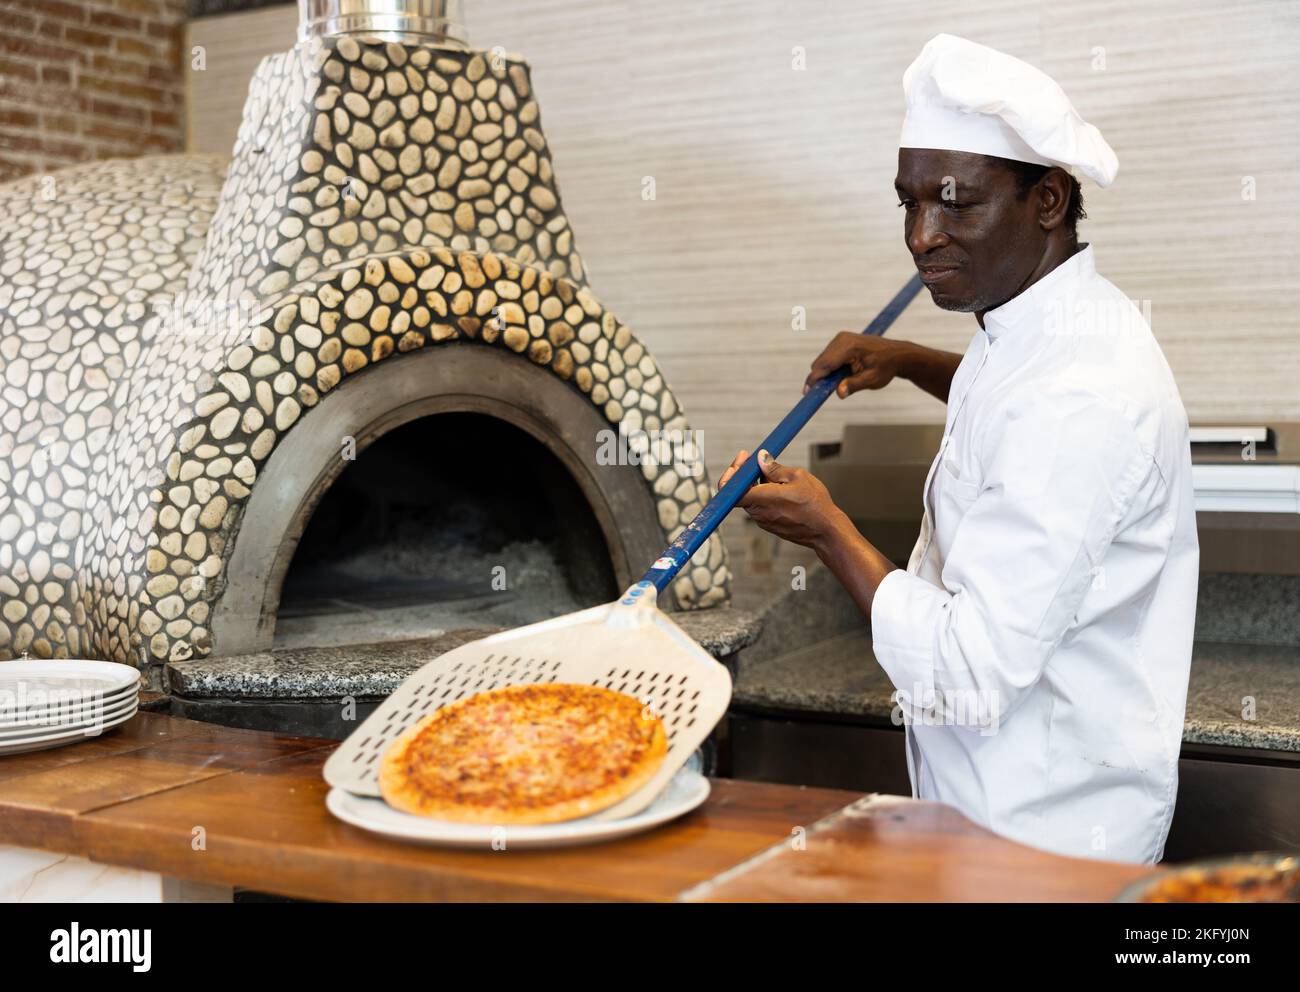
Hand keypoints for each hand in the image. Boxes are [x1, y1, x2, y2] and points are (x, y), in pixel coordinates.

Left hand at [718, 449, 844, 551]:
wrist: (827, 531)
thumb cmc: (815, 505)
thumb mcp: (797, 477)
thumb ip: (774, 468)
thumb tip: (761, 458)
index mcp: (762, 499)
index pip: (730, 489)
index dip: (732, 472)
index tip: (742, 459)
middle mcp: (759, 513)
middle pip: (740, 491)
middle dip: (746, 474)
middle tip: (758, 461)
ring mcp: (763, 521)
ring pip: (752, 498)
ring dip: (758, 485)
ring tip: (777, 476)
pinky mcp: (769, 525)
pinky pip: (761, 507)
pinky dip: (765, 496)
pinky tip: (781, 489)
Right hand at [803, 333, 910, 398]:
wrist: (897, 354)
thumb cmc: (886, 367)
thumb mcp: (872, 380)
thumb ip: (855, 385)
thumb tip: (839, 393)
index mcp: (850, 347)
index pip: (824, 365)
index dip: (814, 380)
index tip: (807, 393)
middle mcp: (841, 339)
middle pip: (820, 363)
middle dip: (821, 379)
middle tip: (831, 392)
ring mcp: (840, 339)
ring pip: (822, 362)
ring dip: (827, 374)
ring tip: (847, 379)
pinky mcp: (840, 341)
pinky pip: (827, 358)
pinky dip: (831, 369)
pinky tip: (846, 372)